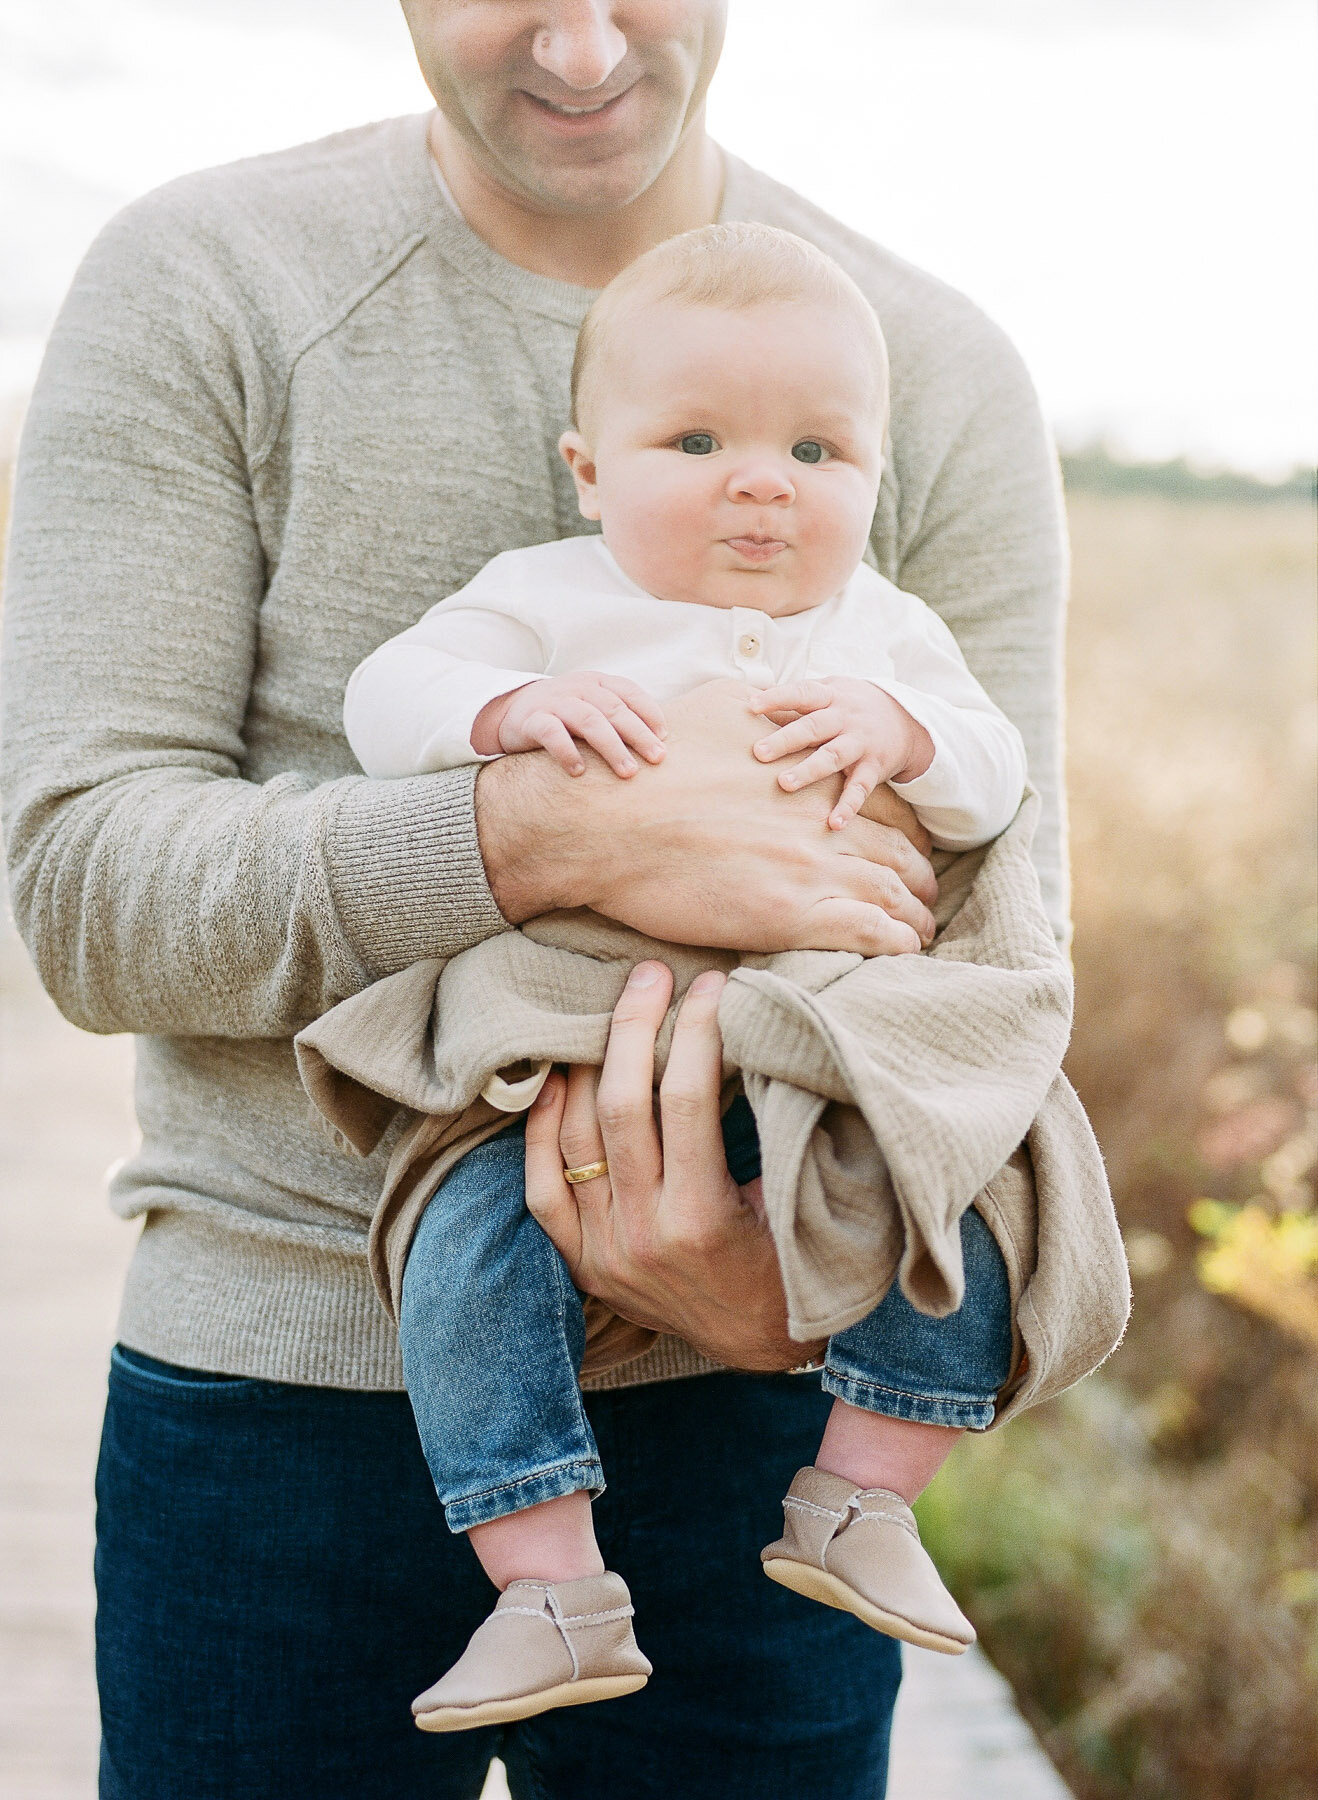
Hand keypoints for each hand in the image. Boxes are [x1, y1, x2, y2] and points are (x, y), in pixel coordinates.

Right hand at [471, 671, 666, 777]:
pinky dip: (567, 752)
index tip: (665, 738)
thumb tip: (659, 743)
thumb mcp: (591, 706)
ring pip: (588, 720)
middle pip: (614, 709)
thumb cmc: (564, 715)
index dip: (650, 713)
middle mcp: (578, 688)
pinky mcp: (531, 720)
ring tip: (628, 772)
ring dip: (611, 747)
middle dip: (638, 734)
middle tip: (657, 759)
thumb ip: (618, 716)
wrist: (510, 712)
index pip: (629, 692)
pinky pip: (551, 734)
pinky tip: (579, 772)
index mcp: (596, 682)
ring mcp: (554, 702)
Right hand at [476, 679, 937, 955]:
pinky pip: (869, 933)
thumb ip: (757, 707)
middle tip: (926, 897)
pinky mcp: (791, 914)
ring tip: (923, 931)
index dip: (902, 833)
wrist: (605, 819)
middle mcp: (820, 820)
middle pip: (895, 853)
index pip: (881, 806)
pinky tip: (905, 951)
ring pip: (890, 894)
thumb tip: (769, 701)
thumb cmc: (648, 766)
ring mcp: (810, 867)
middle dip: (917, 878)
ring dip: (914, 915)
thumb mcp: (716, 707)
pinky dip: (895, 942)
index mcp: (807, 778)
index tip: (909, 850)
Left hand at [524, 961, 821, 1371]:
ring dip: (591, 1063)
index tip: (714, 985)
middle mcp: (640, 1237)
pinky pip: (541, 1185)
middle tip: (651, 974)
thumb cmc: (796, 1264)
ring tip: (611, 1010)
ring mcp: (603, 1252)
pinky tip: (559, 1079)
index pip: (688, 1100)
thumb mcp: (801, 1203)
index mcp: (702, 1222)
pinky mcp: (581, 1262)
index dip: (698, 1030)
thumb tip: (772, 1036)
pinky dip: (544, 1126)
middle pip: (621, 1106)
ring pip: (574, 1138)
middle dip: (635, 1027)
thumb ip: (782, 1130)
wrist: (762, 1344)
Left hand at [749, 678, 935, 830]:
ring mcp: (860, 744)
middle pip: (813, 727)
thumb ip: (795, 700)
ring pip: (833, 756)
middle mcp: (844, 718)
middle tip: (759, 753)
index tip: (751, 705)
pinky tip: (833, 823)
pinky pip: (860, 789)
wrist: (905, 719)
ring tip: (784, 784)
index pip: (801, 693)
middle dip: (786, 739)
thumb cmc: (850, 706)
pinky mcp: (873, 768)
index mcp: (829, 696)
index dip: (777, 698)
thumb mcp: (829, 692)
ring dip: (809, 771)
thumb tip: (749, 700)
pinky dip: (848, 807)